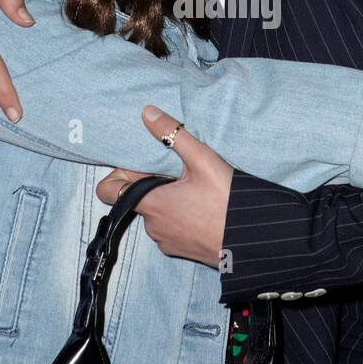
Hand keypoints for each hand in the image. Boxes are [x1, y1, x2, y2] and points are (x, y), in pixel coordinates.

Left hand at [95, 106, 232, 268]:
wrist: (254, 242)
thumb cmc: (228, 204)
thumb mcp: (202, 161)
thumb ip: (172, 135)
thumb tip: (147, 113)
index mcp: (150, 204)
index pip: (108, 191)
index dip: (120, 174)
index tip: (142, 165)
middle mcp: (152, 226)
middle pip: (137, 197)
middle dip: (153, 182)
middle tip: (181, 172)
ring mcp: (166, 241)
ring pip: (156, 212)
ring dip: (168, 199)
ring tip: (196, 189)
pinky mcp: (181, 250)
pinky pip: (170, 228)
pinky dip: (180, 216)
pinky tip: (203, 207)